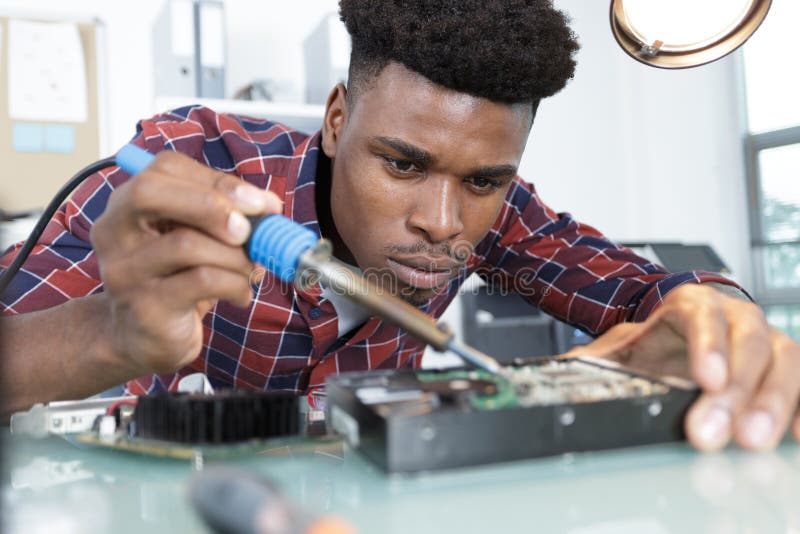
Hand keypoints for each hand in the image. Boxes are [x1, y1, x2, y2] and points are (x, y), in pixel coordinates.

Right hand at [90, 151, 281, 374]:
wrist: (143, 339)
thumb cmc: (177, 279)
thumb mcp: (198, 239)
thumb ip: (226, 216)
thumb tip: (269, 206)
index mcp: (127, 203)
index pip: (166, 168)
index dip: (218, 180)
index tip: (260, 202)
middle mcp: (114, 231)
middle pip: (150, 193)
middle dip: (212, 204)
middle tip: (248, 229)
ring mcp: (125, 270)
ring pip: (186, 244)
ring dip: (236, 256)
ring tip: (251, 270)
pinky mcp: (145, 306)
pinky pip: (201, 282)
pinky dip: (235, 284)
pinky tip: (241, 294)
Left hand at [565, 284, 799, 451]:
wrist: (679, 328)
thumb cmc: (653, 339)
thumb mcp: (621, 344)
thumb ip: (595, 359)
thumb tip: (561, 372)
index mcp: (694, 305)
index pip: (706, 319)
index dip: (709, 347)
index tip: (705, 380)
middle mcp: (739, 316)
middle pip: (749, 345)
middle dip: (736, 391)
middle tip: (717, 433)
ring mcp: (769, 340)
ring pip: (786, 362)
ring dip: (774, 403)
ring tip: (755, 441)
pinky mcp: (786, 368)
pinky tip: (795, 437)